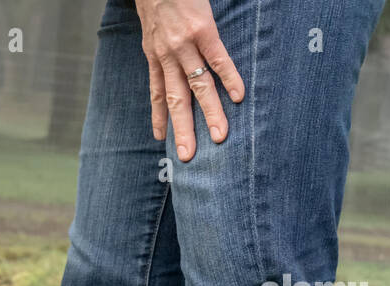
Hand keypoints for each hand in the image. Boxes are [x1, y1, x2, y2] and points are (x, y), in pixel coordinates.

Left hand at [135, 0, 244, 161]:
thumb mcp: (150, 24)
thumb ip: (160, 42)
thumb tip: (168, 54)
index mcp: (154, 54)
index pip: (156, 93)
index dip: (158, 117)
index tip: (160, 138)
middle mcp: (167, 55)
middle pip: (176, 99)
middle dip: (182, 130)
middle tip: (188, 157)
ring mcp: (184, 44)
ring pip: (197, 86)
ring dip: (209, 113)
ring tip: (219, 136)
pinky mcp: (202, 30)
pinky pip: (217, 59)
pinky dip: (228, 78)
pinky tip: (238, 97)